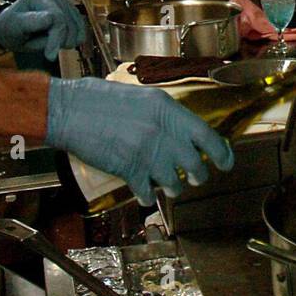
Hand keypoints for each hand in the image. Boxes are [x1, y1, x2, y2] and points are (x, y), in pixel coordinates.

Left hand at [0, 0, 86, 60]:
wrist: (13, 26)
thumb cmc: (11, 28)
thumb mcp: (15, 28)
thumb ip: (34, 24)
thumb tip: (54, 25)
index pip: (57, 18)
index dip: (56, 39)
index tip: (50, 57)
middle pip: (68, 23)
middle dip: (61, 42)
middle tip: (48, 52)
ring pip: (77, 25)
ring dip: (68, 41)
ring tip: (52, 44)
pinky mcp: (71, 8)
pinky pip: (81, 26)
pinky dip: (75, 37)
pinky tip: (62, 41)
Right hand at [46, 79, 234, 205]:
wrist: (69, 109)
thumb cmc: (99, 100)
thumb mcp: (142, 97)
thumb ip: (163, 114)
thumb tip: (179, 130)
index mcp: (167, 109)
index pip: (206, 135)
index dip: (221, 153)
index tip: (226, 163)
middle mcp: (162, 131)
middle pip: (194, 164)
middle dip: (197, 175)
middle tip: (194, 177)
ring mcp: (146, 151)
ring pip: (173, 181)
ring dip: (173, 187)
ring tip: (168, 185)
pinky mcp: (128, 169)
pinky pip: (147, 192)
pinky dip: (146, 197)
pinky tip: (144, 196)